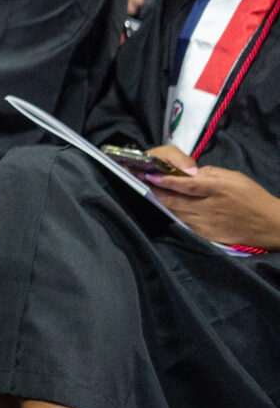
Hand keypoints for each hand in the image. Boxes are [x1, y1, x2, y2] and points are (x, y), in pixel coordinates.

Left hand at [146, 147, 279, 249]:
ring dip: (161, 201)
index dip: (165, 180)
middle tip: (141, 181)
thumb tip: (187, 174)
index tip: (149, 174)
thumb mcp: (233, 177)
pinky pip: (182, 222)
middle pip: (173, 199)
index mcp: (217, 189)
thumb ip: (209, 174)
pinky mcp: (204, 234)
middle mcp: (208, 207)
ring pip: (174, 211)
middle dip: (155, 190)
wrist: (269, 225)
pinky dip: (172, 213)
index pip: (185, 184)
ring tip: (149, 191)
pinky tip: (166, 206)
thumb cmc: (251, 196)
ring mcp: (205, 223)